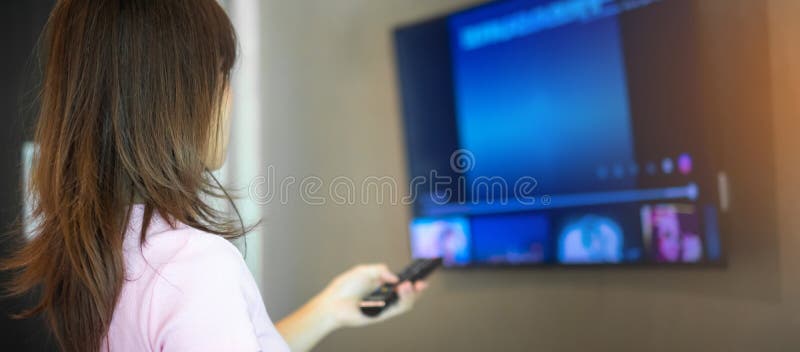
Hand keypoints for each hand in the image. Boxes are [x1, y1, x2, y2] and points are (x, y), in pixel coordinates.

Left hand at [313, 263, 427, 327]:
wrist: (333, 303)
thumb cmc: (345, 287)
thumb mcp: (364, 271)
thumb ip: (380, 270)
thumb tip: (395, 278)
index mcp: (381, 285)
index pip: (401, 282)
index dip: (412, 279)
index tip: (421, 273)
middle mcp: (385, 296)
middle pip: (407, 294)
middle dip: (417, 288)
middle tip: (422, 282)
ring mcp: (384, 306)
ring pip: (405, 303)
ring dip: (411, 294)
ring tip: (410, 285)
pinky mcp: (382, 315)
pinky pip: (398, 309)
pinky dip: (404, 300)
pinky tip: (404, 290)